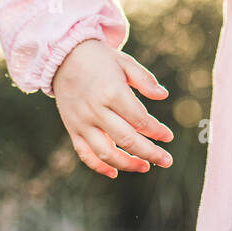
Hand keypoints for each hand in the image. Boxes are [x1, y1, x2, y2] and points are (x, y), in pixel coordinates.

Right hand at [52, 38, 174, 177]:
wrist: (63, 57)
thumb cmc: (99, 58)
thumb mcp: (124, 62)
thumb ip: (145, 80)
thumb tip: (164, 96)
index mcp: (112, 92)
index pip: (140, 120)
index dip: (157, 131)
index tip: (168, 137)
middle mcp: (96, 110)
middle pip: (127, 140)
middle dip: (150, 153)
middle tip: (167, 160)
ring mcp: (83, 122)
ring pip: (106, 153)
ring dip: (128, 164)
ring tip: (145, 167)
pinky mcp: (73, 129)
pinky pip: (85, 154)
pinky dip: (99, 166)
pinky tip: (114, 173)